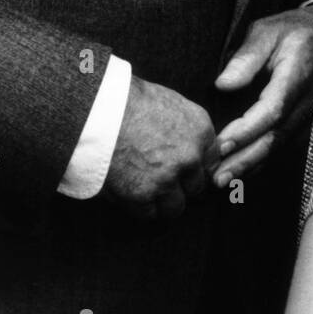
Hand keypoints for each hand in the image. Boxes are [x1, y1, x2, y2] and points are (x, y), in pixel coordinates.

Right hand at [103, 77, 220, 219]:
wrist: (100, 109)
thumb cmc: (130, 100)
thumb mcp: (172, 104)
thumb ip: (188, 130)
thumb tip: (191, 148)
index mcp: (200, 131)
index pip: (212, 161)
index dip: (197, 167)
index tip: (186, 170)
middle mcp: (190, 157)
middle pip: (197, 186)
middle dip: (182, 186)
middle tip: (163, 180)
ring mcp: (168, 179)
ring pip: (176, 207)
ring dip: (163, 203)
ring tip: (146, 192)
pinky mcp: (142, 195)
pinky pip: (149, 214)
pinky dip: (140, 207)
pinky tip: (129, 193)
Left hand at [211, 4, 312, 187]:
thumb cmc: (294, 31)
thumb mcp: (268, 31)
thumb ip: (246, 57)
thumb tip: (223, 85)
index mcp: (296, 77)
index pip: (271, 111)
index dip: (246, 131)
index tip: (221, 145)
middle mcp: (307, 103)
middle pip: (275, 139)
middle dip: (244, 161)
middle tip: (216, 179)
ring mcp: (312, 116)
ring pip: (280, 148)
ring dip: (251, 167)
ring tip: (223, 183)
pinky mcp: (310, 123)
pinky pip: (285, 146)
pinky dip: (263, 161)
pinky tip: (243, 173)